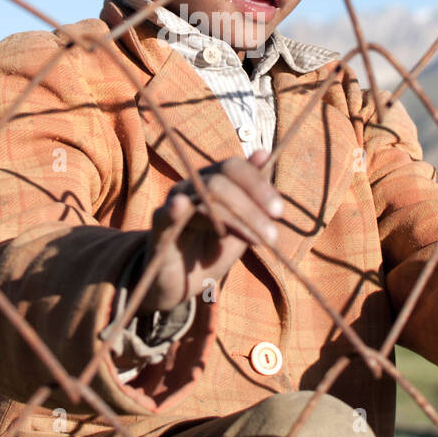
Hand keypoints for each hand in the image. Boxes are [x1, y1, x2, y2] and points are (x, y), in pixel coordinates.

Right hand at [137, 149, 282, 314]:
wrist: (179, 282)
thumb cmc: (210, 249)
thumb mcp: (240, 224)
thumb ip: (252, 194)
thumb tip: (265, 153)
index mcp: (210, 181)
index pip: (233, 168)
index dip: (257, 185)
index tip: (279, 212)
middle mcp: (190, 187)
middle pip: (220, 182)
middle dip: (251, 206)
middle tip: (272, 236)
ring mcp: (172, 205)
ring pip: (202, 198)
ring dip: (235, 219)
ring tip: (257, 241)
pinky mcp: (159, 229)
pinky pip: (164, 215)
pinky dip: (174, 209)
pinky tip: (181, 206)